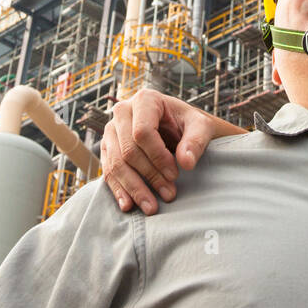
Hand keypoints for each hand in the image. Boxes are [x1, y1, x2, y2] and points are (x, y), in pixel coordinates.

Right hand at [99, 90, 217, 213]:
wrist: (178, 128)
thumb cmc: (189, 124)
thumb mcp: (200, 127)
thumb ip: (196, 141)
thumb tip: (186, 162)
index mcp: (145, 100)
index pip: (142, 132)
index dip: (158, 156)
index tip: (175, 175)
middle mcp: (122, 112)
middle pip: (128, 151)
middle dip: (149, 176)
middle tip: (169, 195)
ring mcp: (111, 131)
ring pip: (116, 164)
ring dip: (134, 188)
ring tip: (152, 207)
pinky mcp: (107, 149)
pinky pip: (108, 172)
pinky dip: (119, 190)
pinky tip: (129, 205)